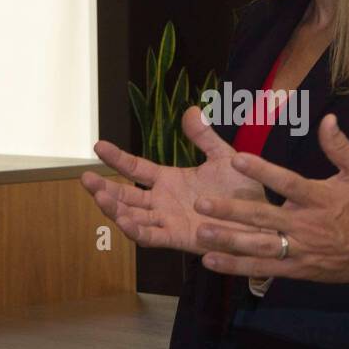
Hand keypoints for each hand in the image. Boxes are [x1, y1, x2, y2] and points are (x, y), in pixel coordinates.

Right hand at [81, 106, 267, 254]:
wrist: (263, 219)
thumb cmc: (244, 191)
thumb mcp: (223, 157)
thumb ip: (205, 137)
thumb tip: (190, 110)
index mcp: (169, 180)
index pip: (135, 169)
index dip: (116, 158)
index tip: (98, 146)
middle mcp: (163, 202)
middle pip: (125, 195)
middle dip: (104, 188)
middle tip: (86, 179)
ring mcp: (168, 221)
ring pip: (132, 217)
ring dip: (114, 209)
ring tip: (99, 198)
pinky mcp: (178, 238)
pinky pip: (152, 237)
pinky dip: (136, 230)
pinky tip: (124, 221)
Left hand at [194, 114, 348, 286]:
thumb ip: (340, 147)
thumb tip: (328, 119)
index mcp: (319, 198)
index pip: (287, 182)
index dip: (262, 171)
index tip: (236, 158)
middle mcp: (305, 224)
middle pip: (264, 216)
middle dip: (231, 210)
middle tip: (201, 203)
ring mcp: (299, 248)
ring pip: (259, 245)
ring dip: (229, 240)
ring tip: (201, 233)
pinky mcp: (296, 268)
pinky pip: (262, 268)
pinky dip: (237, 266)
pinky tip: (211, 260)